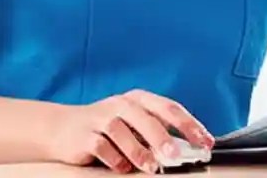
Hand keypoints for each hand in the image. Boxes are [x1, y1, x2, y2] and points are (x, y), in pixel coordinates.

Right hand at [49, 90, 214, 173]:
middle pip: (146, 118)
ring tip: (152, 167)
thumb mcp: (133, 124)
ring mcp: (102, 118)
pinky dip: (115, 159)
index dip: (189, 124)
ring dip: (139, 151)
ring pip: (123, 132)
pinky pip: (103, 146)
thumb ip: (156, 132)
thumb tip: (187, 149)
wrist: (62, 127)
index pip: (169, 108)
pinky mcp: (86, 134)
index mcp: (139, 99)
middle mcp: (121, 104)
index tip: (204, 141)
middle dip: (164, 138)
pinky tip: (123, 168)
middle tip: (177, 156)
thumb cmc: (106, 127)